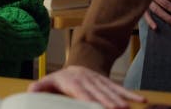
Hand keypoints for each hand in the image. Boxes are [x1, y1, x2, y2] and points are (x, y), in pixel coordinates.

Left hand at [27, 66, 144, 108]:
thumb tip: (30, 92)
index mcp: (73, 82)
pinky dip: (131, 94)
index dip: (90, 100)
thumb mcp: (49, 81)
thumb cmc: (61, 79)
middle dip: (108, 102)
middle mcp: (88, 80)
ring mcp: (99, 81)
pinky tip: (141, 100)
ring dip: (120, 99)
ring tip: (127, 108)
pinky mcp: (108, 82)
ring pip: (111, 91)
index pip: (82, 93)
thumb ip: (40, 87)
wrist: (77, 65)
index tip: (97, 107)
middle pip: (99, 93)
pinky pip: (120, 88)